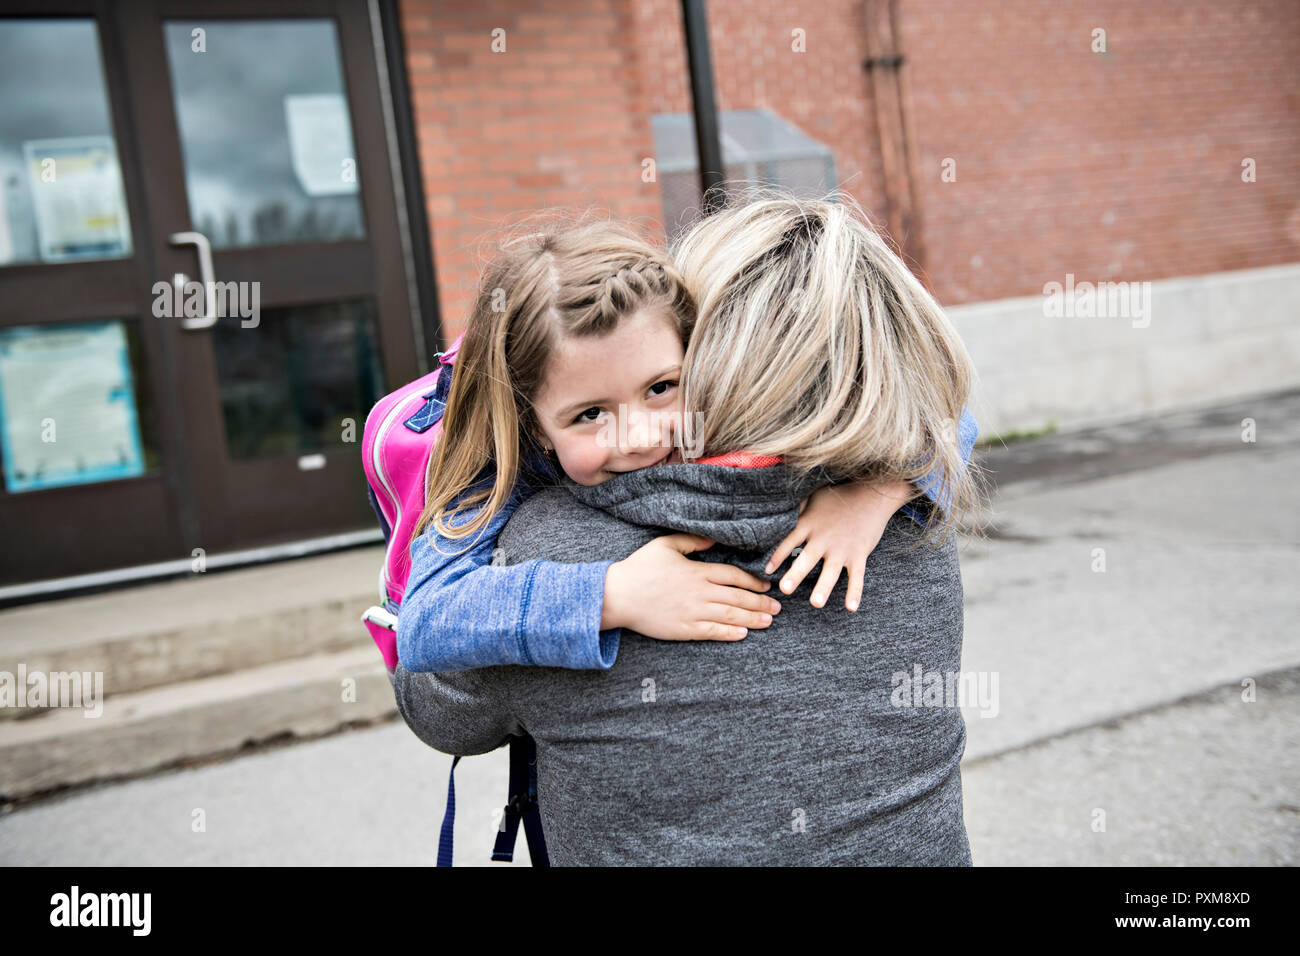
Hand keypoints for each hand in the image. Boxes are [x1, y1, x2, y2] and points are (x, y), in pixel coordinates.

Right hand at [602, 534, 780, 640]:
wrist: (618, 596)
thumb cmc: (640, 568)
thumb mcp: (665, 545)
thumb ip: (692, 540)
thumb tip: (713, 539)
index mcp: (697, 572)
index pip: (733, 576)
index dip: (753, 581)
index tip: (766, 585)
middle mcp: (700, 593)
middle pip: (738, 597)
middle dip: (760, 603)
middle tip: (777, 607)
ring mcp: (693, 613)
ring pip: (730, 616)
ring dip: (752, 619)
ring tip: (768, 621)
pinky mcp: (684, 629)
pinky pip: (712, 632)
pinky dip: (729, 633)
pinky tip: (743, 634)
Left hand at [765, 480, 914, 611]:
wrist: (872, 493)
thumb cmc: (839, 495)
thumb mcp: (814, 497)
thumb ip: (797, 509)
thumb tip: (777, 512)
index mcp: (810, 524)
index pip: (789, 542)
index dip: (778, 556)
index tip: (766, 571)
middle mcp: (824, 538)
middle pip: (807, 559)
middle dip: (796, 574)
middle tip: (784, 589)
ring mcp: (842, 548)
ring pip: (831, 572)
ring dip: (823, 587)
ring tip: (815, 603)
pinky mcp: (859, 554)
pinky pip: (857, 576)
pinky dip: (855, 592)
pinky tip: (851, 607)